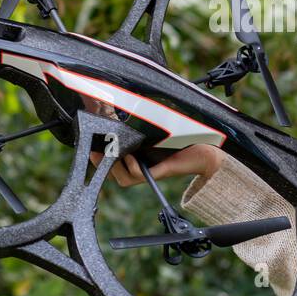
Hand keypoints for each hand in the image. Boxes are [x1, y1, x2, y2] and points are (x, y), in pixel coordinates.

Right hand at [88, 144, 223, 187]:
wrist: (205, 150)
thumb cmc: (182, 140)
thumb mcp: (156, 133)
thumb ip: (140, 131)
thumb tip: (120, 117)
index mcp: (139, 160)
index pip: (113, 165)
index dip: (100, 160)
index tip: (91, 149)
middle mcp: (142, 169)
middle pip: (114, 174)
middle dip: (102, 164)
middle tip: (97, 152)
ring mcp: (149, 172)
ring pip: (124, 178)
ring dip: (117, 167)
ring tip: (116, 154)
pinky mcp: (159, 172)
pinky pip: (139, 176)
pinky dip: (132, 168)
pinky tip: (132, 158)